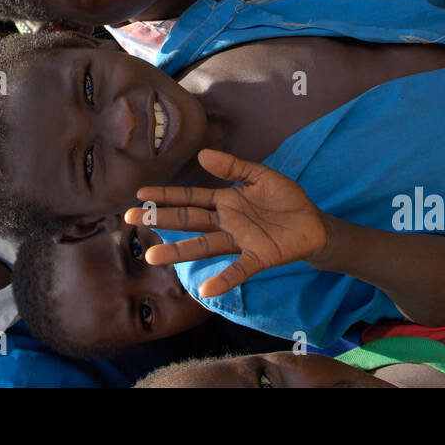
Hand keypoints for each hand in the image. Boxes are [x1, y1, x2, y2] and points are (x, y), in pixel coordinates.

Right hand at [123, 149, 328, 298]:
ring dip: (179, 251)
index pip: (191, 198)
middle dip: (161, 219)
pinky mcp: (259, 257)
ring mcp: (240, 241)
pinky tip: (205, 290)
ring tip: (152, 256)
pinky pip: (238, 269)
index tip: (141, 194)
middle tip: (130, 219)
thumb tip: (202, 155)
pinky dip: (223, 279)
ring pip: (204, 246)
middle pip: (189, 220)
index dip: (166, 196)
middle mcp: (227, 223)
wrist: (315, 223)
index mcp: (226, 201)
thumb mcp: (261, 176)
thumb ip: (233, 167)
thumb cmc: (286, 200)